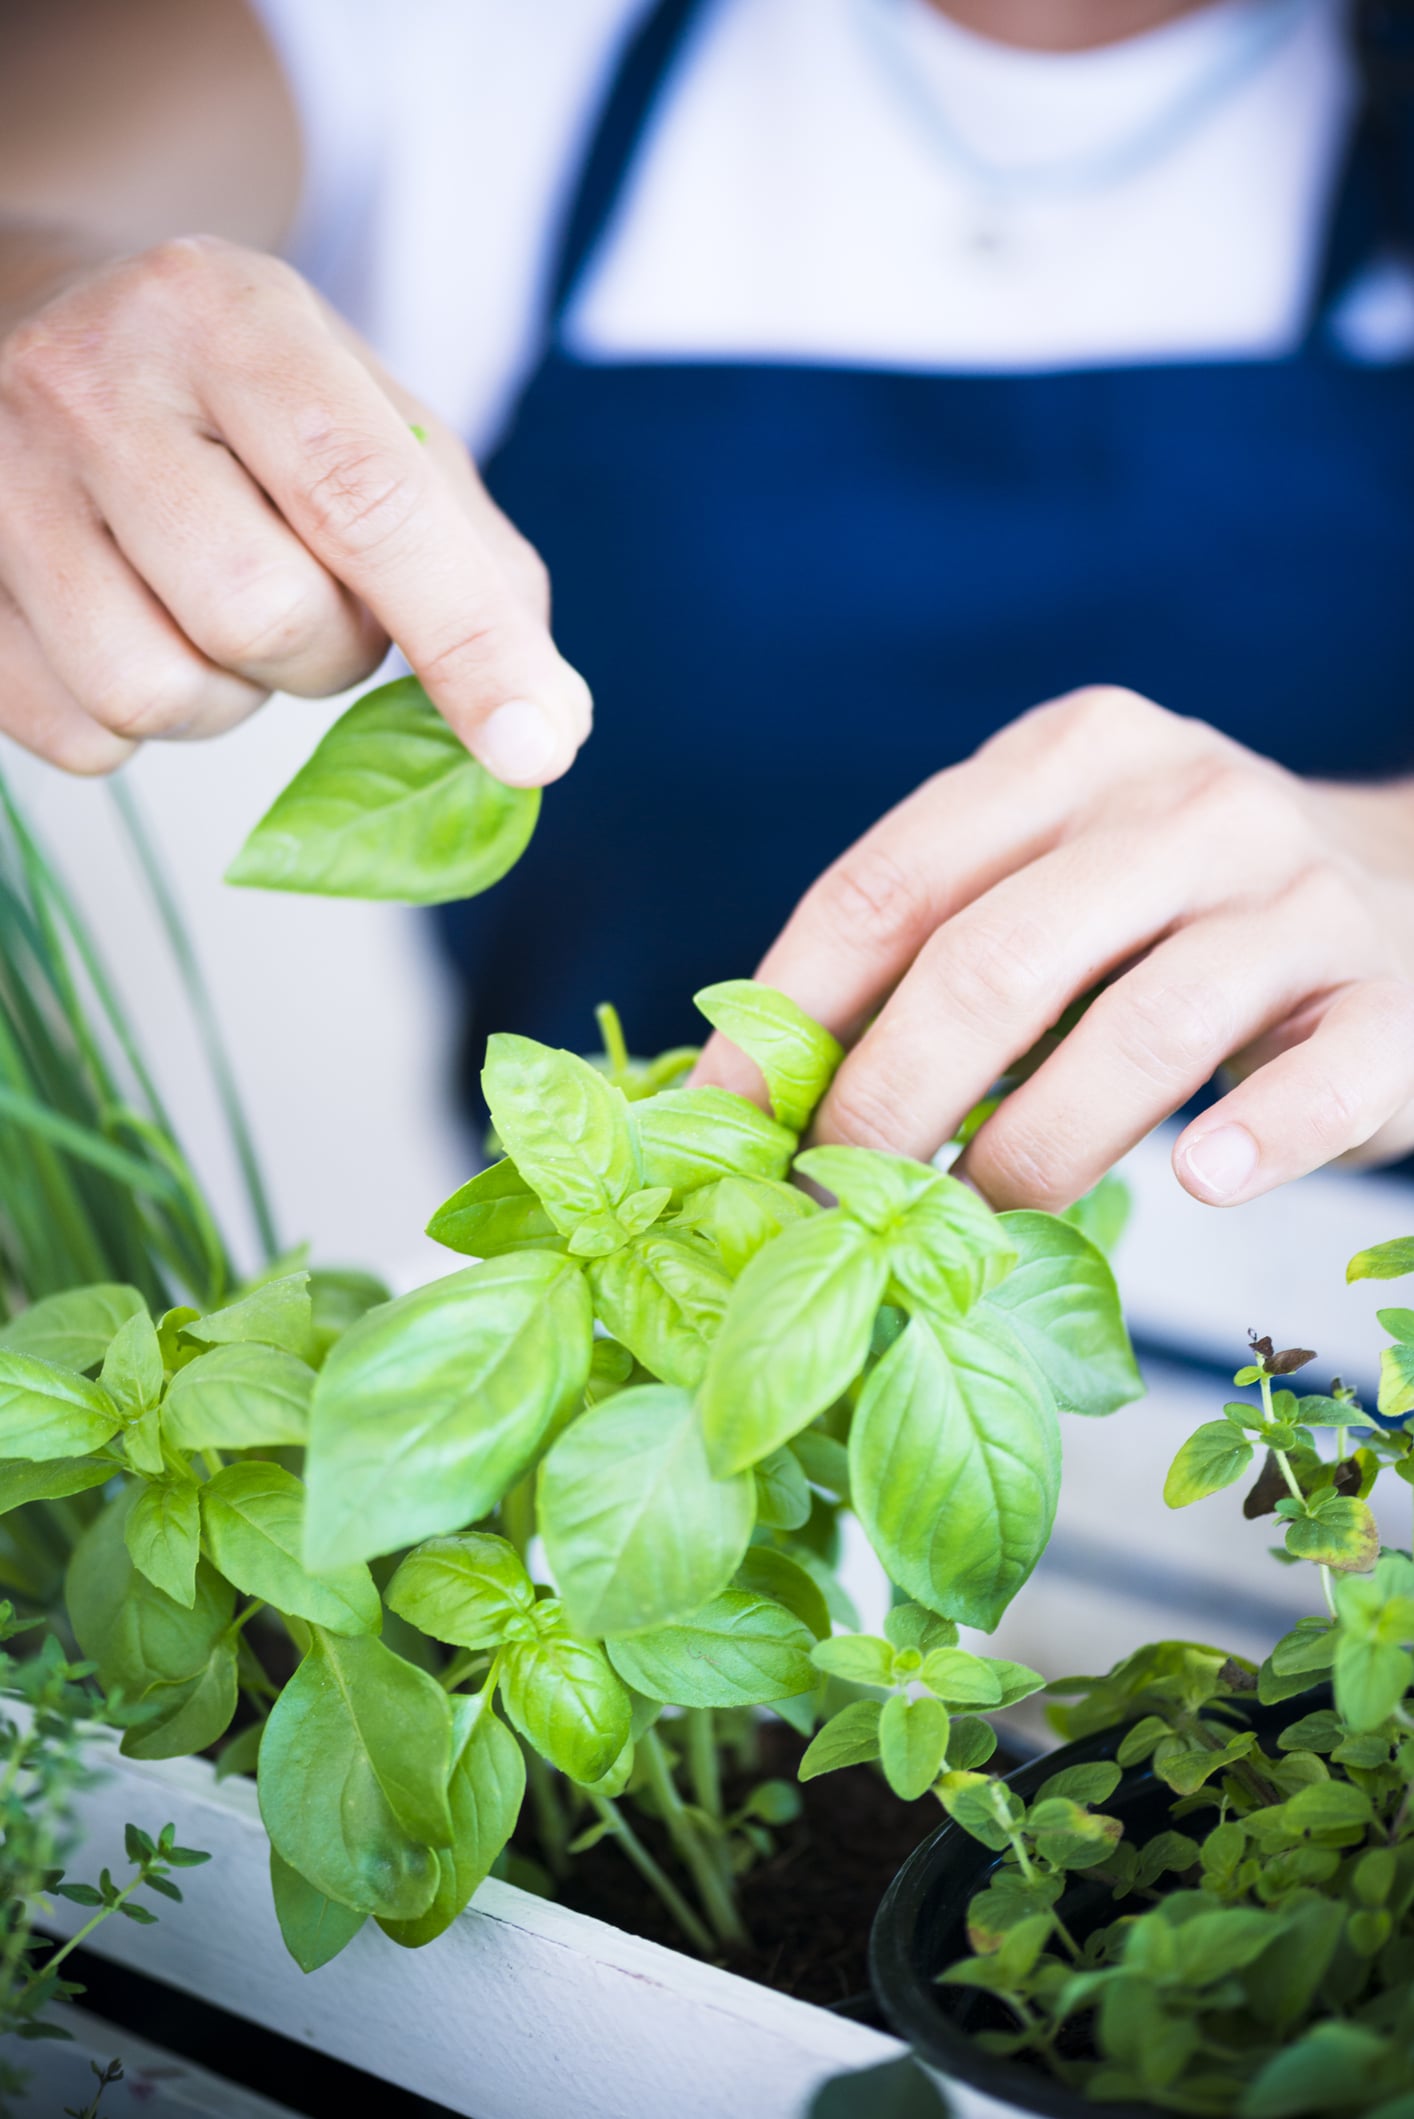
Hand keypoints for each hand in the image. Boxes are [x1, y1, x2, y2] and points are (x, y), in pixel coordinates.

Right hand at [0, 236, 589, 781]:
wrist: (35, 330)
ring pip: (159, 694)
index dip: (466, 641)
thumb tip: (549, 728)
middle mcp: (91, 379)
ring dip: (229, 696)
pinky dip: (137, 726)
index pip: (369, 501)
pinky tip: (137, 632)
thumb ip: (473, 560)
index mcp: (229, 315)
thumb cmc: (238, 400)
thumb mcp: (371, 421)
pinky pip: (82, 738)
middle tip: (309, 598)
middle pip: (262, 615)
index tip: (536, 749)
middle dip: (324, 652)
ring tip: (214, 612)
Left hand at [695, 687, 1413, 1209]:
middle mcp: (1186, 803)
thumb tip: (749, 1090)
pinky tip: (1196, 1180)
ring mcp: (1299, 898)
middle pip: (992, 963)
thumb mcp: (1052, 877)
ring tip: (962, 1236)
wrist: (1411, 889)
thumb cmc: (1174, 912)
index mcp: (1070, 755)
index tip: (720, 1125)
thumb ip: (931, 945)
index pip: (889, 885)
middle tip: (832, 1208)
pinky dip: (1253, 1140)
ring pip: (1140, 1034)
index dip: (785, 1017)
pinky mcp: (1393, 1000)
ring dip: (1027, 1157)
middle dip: (887, 1106)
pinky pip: (1317, 1081)